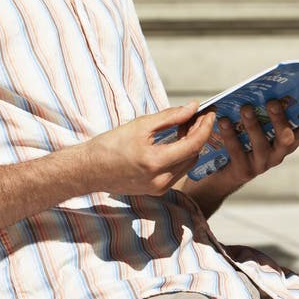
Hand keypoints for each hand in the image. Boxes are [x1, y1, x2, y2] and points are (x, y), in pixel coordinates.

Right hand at [83, 103, 215, 196]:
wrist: (90, 170)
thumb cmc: (110, 145)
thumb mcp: (140, 125)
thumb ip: (170, 117)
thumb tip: (192, 108)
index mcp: (156, 162)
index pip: (193, 144)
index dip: (204, 127)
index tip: (209, 112)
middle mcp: (161, 180)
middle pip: (193, 155)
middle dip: (199, 134)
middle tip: (197, 115)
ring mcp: (159, 188)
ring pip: (187, 164)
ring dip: (191, 144)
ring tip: (186, 125)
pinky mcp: (156, 190)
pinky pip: (177, 171)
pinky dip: (181, 155)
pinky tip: (176, 140)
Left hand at [182, 101, 298, 212]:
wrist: (218, 176)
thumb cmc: (238, 144)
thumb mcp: (251, 129)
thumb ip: (259, 113)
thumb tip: (259, 89)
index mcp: (282, 145)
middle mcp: (276, 155)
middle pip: (285, 138)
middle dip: (280, 119)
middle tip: (273, 101)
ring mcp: (260, 165)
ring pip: (261, 144)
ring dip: (253, 124)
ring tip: (245, 108)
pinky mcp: (242, 171)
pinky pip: (237, 151)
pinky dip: (230, 135)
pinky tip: (223, 122)